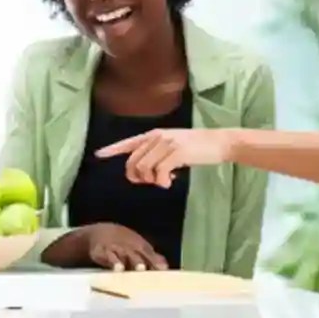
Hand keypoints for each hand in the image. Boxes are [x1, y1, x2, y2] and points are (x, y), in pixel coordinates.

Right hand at [84, 222, 167, 271]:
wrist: (99, 232)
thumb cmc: (124, 243)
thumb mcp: (138, 246)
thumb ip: (152, 257)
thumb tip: (165, 267)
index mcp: (138, 246)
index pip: (148, 253)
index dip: (154, 261)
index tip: (162, 269)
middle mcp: (127, 247)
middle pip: (133, 255)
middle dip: (137, 261)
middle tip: (141, 268)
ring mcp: (114, 248)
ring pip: (119, 255)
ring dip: (121, 261)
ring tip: (122, 268)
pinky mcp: (101, 252)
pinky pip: (105, 256)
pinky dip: (110, 261)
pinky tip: (114, 268)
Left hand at [95, 129, 235, 187]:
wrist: (219, 142)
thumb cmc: (198, 147)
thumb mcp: (174, 145)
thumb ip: (158, 154)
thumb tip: (147, 173)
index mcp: (154, 135)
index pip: (128, 142)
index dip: (112, 149)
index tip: (98, 154)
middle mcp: (157, 137)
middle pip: (132, 162)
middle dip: (138, 177)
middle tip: (153, 181)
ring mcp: (166, 144)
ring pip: (143, 169)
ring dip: (151, 180)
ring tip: (165, 180)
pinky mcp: (176, 153)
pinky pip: (158, 173)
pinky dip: (162, 182)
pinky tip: (171, 182)